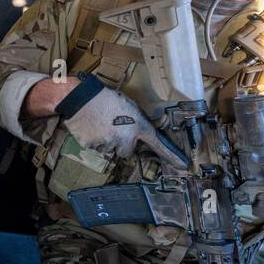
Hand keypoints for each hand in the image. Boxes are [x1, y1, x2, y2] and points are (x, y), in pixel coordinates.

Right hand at [60, 79, 187, 167]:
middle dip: (121, 144)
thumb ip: (136, 121)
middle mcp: (125, 138)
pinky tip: (91, 127)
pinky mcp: (92, 146)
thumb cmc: (105, 98)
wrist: (80, 98)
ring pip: (109, 150)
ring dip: (106, 141)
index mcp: (137, 126)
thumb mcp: (128, 106)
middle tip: (114, 130)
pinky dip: (93, 140)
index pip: (158, 144)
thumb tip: (137, 133)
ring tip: (100, 124)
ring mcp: (108, 144)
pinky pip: (95, 148)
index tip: (182, 165)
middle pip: (126, 152)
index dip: (171, 156)